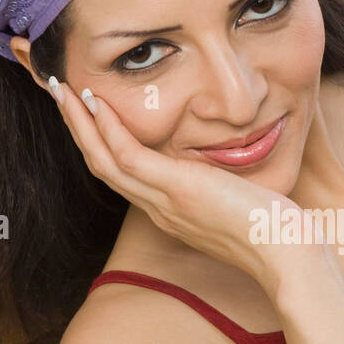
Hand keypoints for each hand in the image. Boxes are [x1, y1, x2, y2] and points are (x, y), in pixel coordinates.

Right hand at [48, 79, 322, 287]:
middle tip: (58, 92)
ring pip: (103, 160)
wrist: (285, 254)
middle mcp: (158, 209)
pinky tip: (94, 102)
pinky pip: (128, 157)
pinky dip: (106, 129)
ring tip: (61, 89)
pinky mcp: (177, 190)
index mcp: (169, 211)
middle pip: (101, 165)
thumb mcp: (239, 204)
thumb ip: (222, 188)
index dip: (99, 142)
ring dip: (78, 123)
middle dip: (77, 127)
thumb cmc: (274, 231)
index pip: (123, 174)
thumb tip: (225, 170)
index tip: (87, 110)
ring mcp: (164, 202)